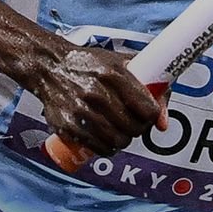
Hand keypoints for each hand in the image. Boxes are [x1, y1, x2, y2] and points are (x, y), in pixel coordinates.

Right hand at [30, 42, 162, 156]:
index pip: (148, 109)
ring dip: (123, 140)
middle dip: (138, 129)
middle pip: (135, 128)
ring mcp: (82, 111)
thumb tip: (163, 123)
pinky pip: (99, 147)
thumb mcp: (120, 63)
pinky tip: (106, 139)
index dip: (151, 115)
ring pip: (119, 141)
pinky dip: (107, 148)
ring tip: (119, 131)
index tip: (146, 114)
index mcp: (113, 74)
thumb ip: (149, 86)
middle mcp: (97, 92)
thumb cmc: (89, 64)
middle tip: (132, 123)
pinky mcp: (69, 125)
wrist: (49, 65)